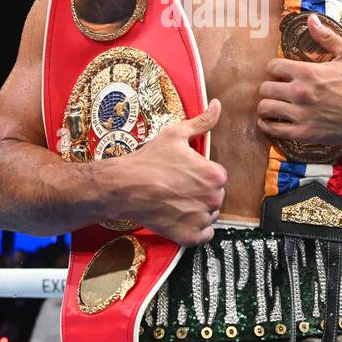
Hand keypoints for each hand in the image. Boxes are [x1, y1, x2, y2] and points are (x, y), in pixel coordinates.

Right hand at [115, 100, 226, 246]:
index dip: (201, 174)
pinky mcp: (189, 236)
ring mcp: (201, 220)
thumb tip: (217, 105)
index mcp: (215, 175)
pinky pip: (204, 235)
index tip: (185, 173)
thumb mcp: (175, 134)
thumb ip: (202, 122)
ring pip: (209, 215)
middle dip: (201, 192)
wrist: (124, 186)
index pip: (218, 177)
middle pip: (215, 196)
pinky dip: (195, 229)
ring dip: (198, 210)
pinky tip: (179, 217)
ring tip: (176, 200)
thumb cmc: (149, 159)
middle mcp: (213, 199)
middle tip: (178, 186)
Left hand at [257, 13, 341, 145]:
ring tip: (271, 105)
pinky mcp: (303, 133)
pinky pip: (273, 129)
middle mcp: (299, 92)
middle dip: (269, 87)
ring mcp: (300, 114)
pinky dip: (267, 125)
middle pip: (265, 88)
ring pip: (265, 108)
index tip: (280, 72)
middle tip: (276, 89)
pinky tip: (269, 122)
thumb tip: (311, 19)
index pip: (272, 66)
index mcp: (307, 72)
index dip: (274, 68)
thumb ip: (326, 37)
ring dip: (266, 105)